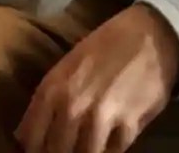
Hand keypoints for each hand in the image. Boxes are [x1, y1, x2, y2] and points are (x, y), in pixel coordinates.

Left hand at [15, 4, 178, 152]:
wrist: (148, 37)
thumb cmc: (103, 48)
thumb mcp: (66, 68)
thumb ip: (49, 101)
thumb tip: (30, 134)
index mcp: (51, 89)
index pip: (30, 136)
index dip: (31, 149)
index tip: (35, 151)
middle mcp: (72, 106)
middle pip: (55, 151)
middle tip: (62, 149)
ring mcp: (101, 117)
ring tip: (83, 149)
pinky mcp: (129, 125)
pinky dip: (109, 151)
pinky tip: (107, 145)